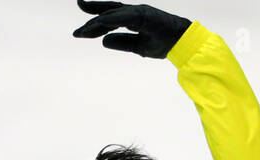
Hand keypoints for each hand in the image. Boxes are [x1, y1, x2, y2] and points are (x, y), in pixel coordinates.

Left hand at [72, 1, 191, 58]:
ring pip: (112, 15)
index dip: (94, 18)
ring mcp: (138, 11)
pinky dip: (110, 19)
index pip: (110, 15)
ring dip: (97, 23)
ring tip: (83, 33)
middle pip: (107, 12)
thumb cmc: (164, 44)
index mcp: (133, 18)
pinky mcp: (144, 14)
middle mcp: (134, 11)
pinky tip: (98, 24)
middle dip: (90, 18)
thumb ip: (122, 43)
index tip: (80, 30)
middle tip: (76, 33)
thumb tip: (104, 41)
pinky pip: (123, 17)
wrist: (183, 43)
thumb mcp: (138, 47)